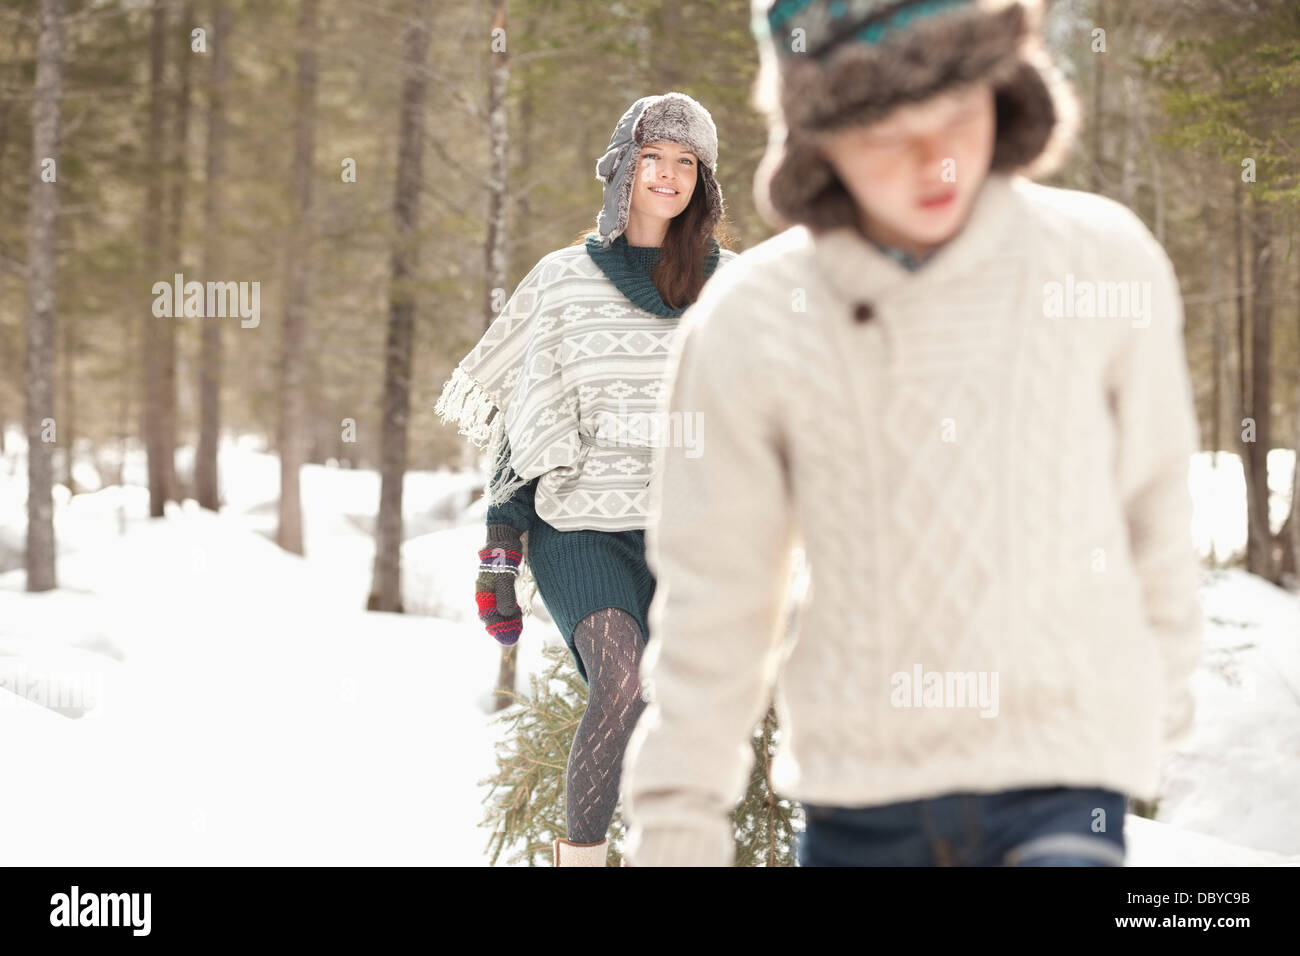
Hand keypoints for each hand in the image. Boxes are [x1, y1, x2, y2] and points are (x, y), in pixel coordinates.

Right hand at [477, 524, 523, 644]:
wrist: (505, 536)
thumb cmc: (502, 555)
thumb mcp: (504, 576)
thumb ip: (505, 594)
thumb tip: (506, 614)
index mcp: (482, 591)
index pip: (488, 616)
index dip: (498, 629)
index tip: (509, 639)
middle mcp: (486, 591)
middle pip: (493, 615)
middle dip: (503, 627)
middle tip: (515, 638)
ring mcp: (494, 587)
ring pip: (499, 609)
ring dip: (507, 620)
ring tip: (517, 629)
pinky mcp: (502, 583)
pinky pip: (504, 601)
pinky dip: (510, 609)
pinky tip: (518, 613)